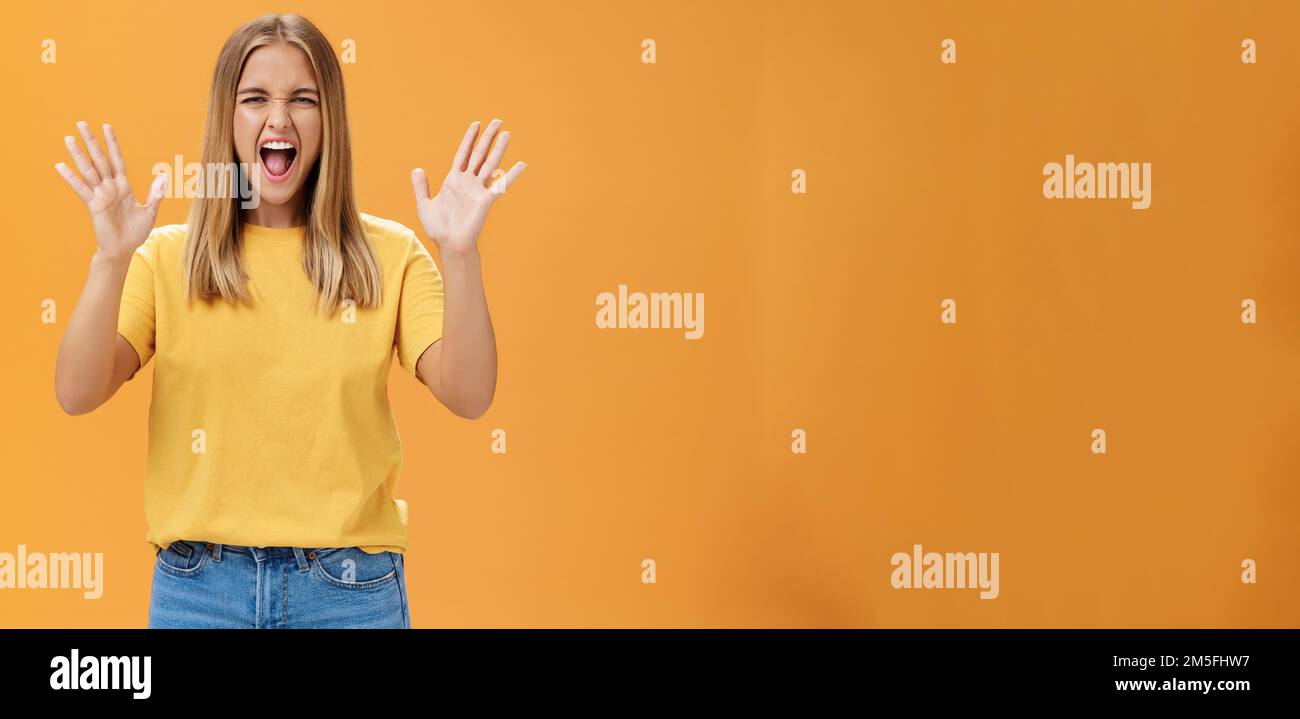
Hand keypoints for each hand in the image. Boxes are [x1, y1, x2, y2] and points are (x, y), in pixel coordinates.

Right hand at [54, 121, 167, 264]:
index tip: (107, 126)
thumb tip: (163, 176)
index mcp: (123, 186)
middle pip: (99, 159)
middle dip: (91, 141)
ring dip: (78, 154)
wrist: (124, 249)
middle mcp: (109, 187)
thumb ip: (156, 194)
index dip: (112, 143)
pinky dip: (71, 178)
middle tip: (81, 123)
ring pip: (88, 170)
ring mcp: (100, 195)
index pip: (117, 159)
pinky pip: (81, 189)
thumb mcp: (150, 211)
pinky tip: (60, 166)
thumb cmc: (136, 231)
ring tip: (69, 138)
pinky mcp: (94, 205)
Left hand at [411, 118, 525, 256]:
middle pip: (479, 153)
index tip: (476, 123)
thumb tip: (417, 169)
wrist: (449, 244)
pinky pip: (501, 185)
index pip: (463, 153)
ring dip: (498, 148)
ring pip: (490, 163)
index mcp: (454, 180)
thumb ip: (421, 186)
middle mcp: (468, 181)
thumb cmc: (439, 228)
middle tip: (498, 120)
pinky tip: (522, 164)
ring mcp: (478, 189)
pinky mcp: (486, 199)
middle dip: (488, 136)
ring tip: (507, 133)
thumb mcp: (424, 204)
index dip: (469, 138)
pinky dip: (511, 174)